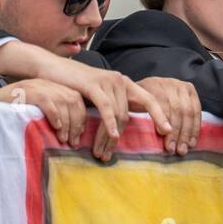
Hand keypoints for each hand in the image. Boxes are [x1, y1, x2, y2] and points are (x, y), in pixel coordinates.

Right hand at [0, 79, 86, 148]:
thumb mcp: (40, 108)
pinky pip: (49, 103)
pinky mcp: (30, 91)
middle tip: (73, 141)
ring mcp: (40, 86)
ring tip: (63, 139)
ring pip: (64, 102)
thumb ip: (56, 112)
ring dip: (67, 124)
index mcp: (55, 86)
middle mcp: (50, 83)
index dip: (81, 118)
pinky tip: (56, 128)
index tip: (79, 134)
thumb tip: (73, 132)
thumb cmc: (17, 109)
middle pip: (73, 101)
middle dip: (76, 123)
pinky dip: (55, 116)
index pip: (77, 99)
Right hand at [46, 62, 171, 161]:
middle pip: (128, 115)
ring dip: (109, 137)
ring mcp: (108, 81)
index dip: (161, 116)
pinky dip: (109, 123)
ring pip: (117, 114)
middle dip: (120, 138)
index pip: (150, 100)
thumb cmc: (76, 84)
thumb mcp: (101, 94)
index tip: (169, 132)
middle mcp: (121, 81)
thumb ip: (115, 104)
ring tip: (102, 153)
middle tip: (109, 156)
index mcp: (126, 83)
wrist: (52, 67)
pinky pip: (106, 107)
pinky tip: (112, 135)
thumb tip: (125, 123)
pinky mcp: (93, 85)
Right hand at [137, 77, 201, 155]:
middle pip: (186, 111)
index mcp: (188, 89)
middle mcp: (179, 85)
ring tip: (170, 146)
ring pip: (175, 109)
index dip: (194, 130)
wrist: (130, 90)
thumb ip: (182, 119)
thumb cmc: (154, 103)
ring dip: (173, 131)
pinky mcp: (152, 85)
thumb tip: (190, 143)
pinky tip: (162, 132)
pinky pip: (160, 105)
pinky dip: (162, 120)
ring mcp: (166, 83)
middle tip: (180, 149)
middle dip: (184, 133)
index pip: (195, 112)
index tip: (190, 145)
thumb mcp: (171, 108)